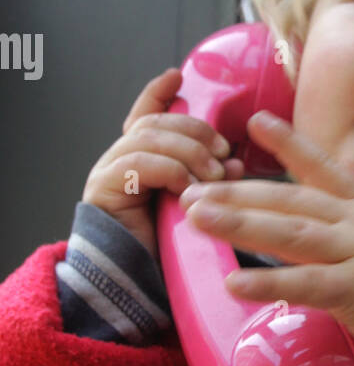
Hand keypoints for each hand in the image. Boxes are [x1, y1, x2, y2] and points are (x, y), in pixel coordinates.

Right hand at [82, 68, 244, 259]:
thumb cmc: (171, 253)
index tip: (176, 75)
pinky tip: (187, 187)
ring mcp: (108, 172)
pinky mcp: (103, 189)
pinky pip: (139, 162)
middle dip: (196, 130)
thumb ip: (213, 181)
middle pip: (157, 122)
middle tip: (224, 154)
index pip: (145, 114)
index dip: (158, 92)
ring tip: (214, 175)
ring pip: (149, 137)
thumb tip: (237, 164)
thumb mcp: (198, 207)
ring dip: (189, 151)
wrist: (139, 290)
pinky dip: (170, 169)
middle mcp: (121, 160)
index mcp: (142, 161)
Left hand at [178, 112, 353, 365]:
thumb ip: (351, 250)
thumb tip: (318, 254)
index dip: (289, 144)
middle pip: (290, 201)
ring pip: (290, 233)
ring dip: (240, 223)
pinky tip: (233, 284)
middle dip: (238, 194)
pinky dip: (268, 284)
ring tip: (197, 218)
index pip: (323, 172)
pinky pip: (305, 285)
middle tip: (191, 191)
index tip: (257, 120)